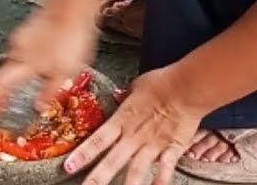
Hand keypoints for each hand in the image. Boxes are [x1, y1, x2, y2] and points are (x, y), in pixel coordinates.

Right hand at [0, 3, 98, 118]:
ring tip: (36, 76)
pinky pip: (26, 46)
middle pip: (5, 71)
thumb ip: (50, 90)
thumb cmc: (70, 37)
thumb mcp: (66, 72)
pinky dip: (31, 55)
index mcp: (23, 63)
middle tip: (12, 95)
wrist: (73, 3)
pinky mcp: (32, 25)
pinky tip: (46, 55)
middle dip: (7, 85)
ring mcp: (23, 35)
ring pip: (16, 57)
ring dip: (23, 69)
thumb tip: (40, 106)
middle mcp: (18, 48)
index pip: (1, 85)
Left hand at [63, 67, 204, 184]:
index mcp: (123, 120)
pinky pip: (165, 170)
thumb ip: (126, 96)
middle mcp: (134, 136)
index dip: (82, 155)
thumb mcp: (137, 86)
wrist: (187, 86)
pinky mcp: (171, 149)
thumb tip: (118, 95)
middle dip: (97, 179)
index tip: (69, 166)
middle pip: (112, 161)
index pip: (98, 140)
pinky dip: (160, 182)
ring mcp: (153, 145)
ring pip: (136, 170)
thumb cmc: (162, 82)